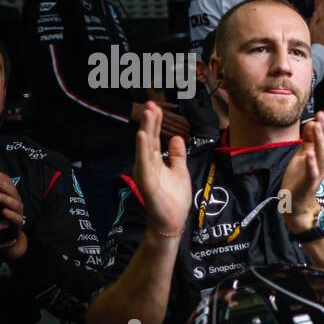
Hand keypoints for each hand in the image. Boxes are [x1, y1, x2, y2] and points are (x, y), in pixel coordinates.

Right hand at [133, 102, 192, 238]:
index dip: (155, 122)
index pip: (155, 137)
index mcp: (154, 161)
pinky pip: (144, 162)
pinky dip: (143, 149)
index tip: (156, 106)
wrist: (172, 220)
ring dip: (146, 129)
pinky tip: (143, 136)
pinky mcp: (146, 181)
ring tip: (148, 113)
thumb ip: (177, 154)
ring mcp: (145, 172)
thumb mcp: (180, 171)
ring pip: (145, 147)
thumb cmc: (174, 197)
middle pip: (149, 138)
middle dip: (150, 120)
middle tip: (150, 103)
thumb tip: (177, 137)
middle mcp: (147, 164)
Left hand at [281, 105, 323, 232]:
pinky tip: (309, 153)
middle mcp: (323, 164)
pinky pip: (313, 173)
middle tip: (323, 113)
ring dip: (321, 140)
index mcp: (322, 157)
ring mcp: (317, 174)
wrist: (294, 204)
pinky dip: (312, 163)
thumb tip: (312, 123)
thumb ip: (308, 141)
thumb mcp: (302, 155)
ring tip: (318, 125)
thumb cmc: (298, 179)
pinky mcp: (309, 184)